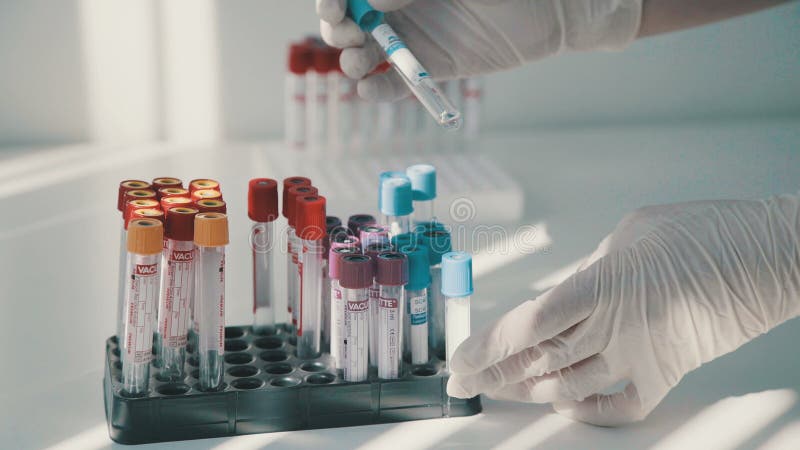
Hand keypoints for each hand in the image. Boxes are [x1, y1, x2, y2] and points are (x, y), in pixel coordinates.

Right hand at [316, 0, 642, 99]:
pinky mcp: (432, 68)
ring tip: (359, 63)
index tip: (335, 6)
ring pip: (367, 51)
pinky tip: (369, 91)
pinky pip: (398, 82)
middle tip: (351, 36)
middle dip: (339, 28)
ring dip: (352, 59)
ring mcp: (414, 38)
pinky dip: (379, 90)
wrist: (554, 8)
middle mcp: (401, 6)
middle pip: (351, 19)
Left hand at [447, 196, 799, 425]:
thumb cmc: (703, 232)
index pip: (528, 323)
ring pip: (569, 385)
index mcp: (602, 284)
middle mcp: (615, 327)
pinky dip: (589, 409)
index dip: (488, 346)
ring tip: (501, 389)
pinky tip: (565, 405)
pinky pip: (620, 405)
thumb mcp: (631, 232)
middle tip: (466, 381)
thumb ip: (591, 265)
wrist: (768, 256)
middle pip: (539, 359)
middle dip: (495, 373)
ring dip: (529, 389)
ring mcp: (641, 355)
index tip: (461, 361)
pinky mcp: (667, 372)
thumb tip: (569, 288)